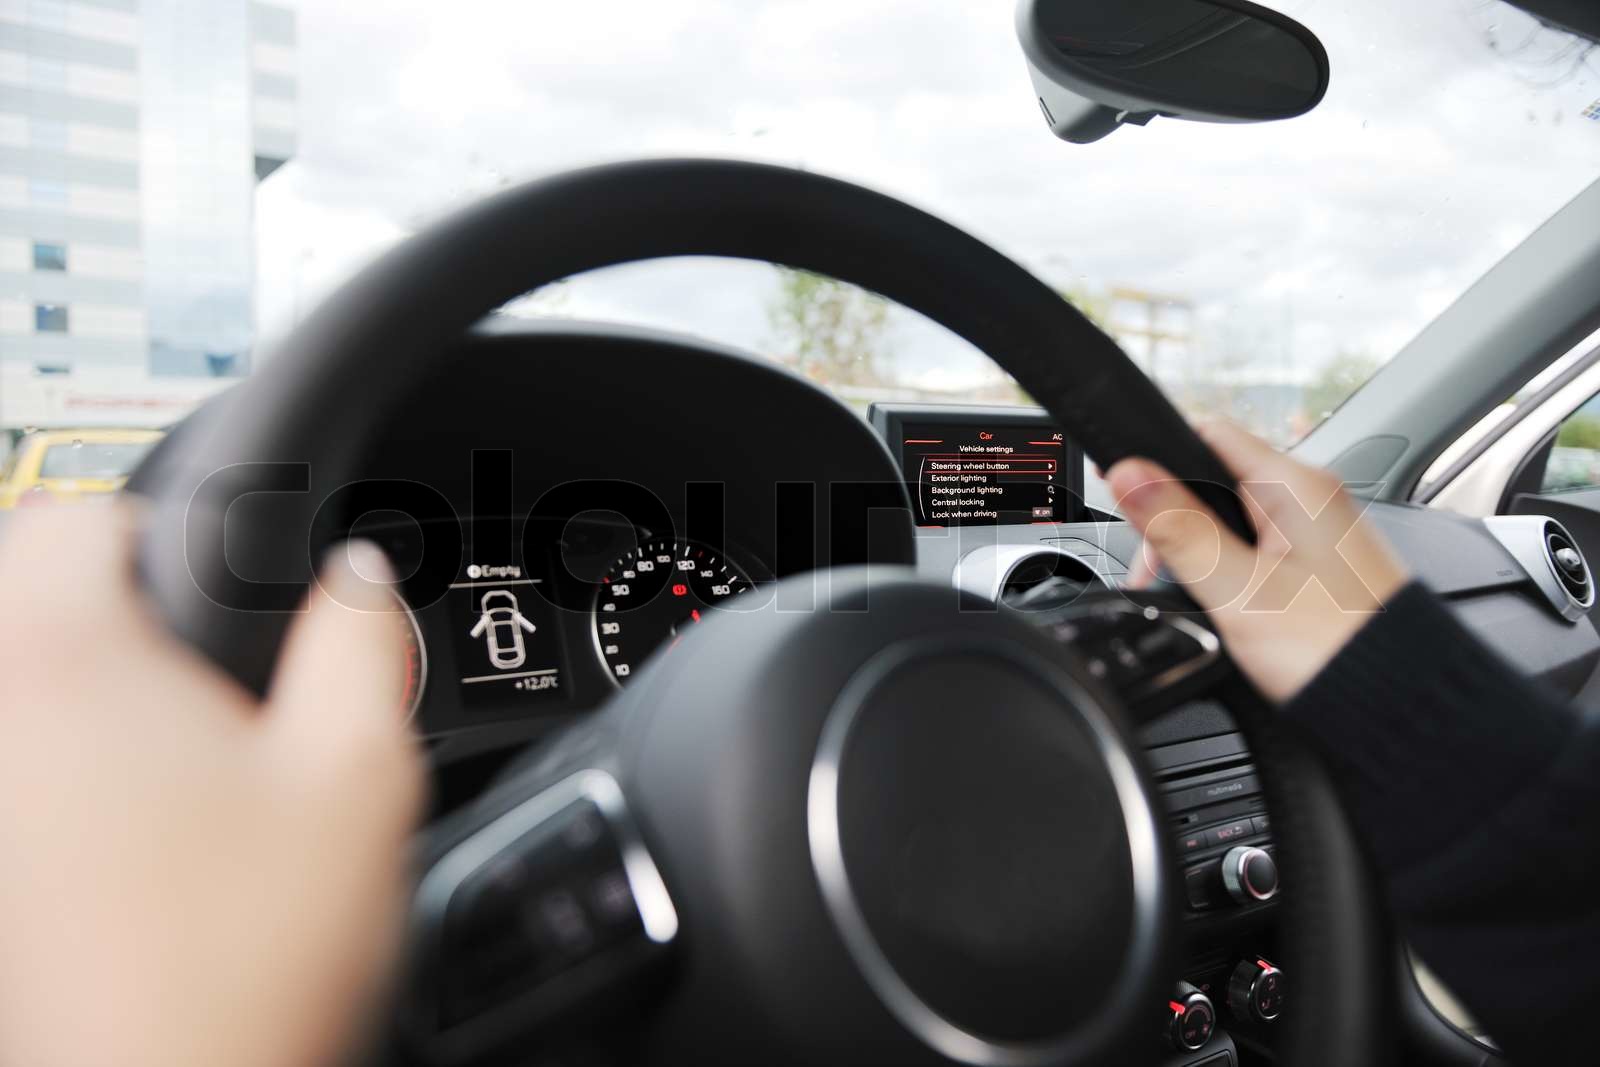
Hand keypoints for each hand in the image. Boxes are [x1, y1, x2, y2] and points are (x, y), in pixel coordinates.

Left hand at [0, 504, 423, 1066]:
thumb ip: (362, 639)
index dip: (170, 523)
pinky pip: (22, 764)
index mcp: (67, 663)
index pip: (79, 514)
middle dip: (120, 608)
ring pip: (25, 688)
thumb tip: (361, 577)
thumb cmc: (246, 957)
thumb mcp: (356, 773)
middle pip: (28, 593)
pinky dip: (69, 766)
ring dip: (90, 691)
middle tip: (210, 668)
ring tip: (181, 751)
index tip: (225, 576)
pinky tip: (143, 827)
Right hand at [1105, 421, 1409, 702]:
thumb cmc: (1335, 650)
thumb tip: (1130, 473)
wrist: (1402, 708)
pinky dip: (1228, 571)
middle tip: (1155, 574)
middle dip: (1172, 521)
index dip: (1158, 459)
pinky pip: (1258, 549)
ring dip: (1197, 551)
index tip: (1127, 498)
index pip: (1209, 433)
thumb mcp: (1236, 588)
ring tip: (1189, 598)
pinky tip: (1223, 607)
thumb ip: (1179, 527)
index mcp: (1295, 486)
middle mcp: (1312, 499)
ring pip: (1234, 519)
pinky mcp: (1320, 567)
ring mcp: (1319, 533)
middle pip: (1216, 479)